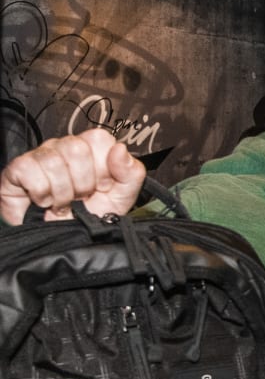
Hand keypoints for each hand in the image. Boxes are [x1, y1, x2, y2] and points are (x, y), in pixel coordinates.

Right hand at [1, 128, 144, 224]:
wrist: (64, 240)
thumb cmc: (91, 214)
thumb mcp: (122, 198)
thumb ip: (132, 173)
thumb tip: (120, 149)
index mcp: (92, 150)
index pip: (98, 138)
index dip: (103, 167)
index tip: (102, 186)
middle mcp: (66, 147)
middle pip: (76, 148)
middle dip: (83, 182)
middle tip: (81, 197)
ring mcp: (41, 155)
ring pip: (53, 161)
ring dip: (62, 192)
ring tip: (64, 203)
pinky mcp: (19, 168)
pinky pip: (30, 170)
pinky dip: (41, 193)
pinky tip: (45, 200)